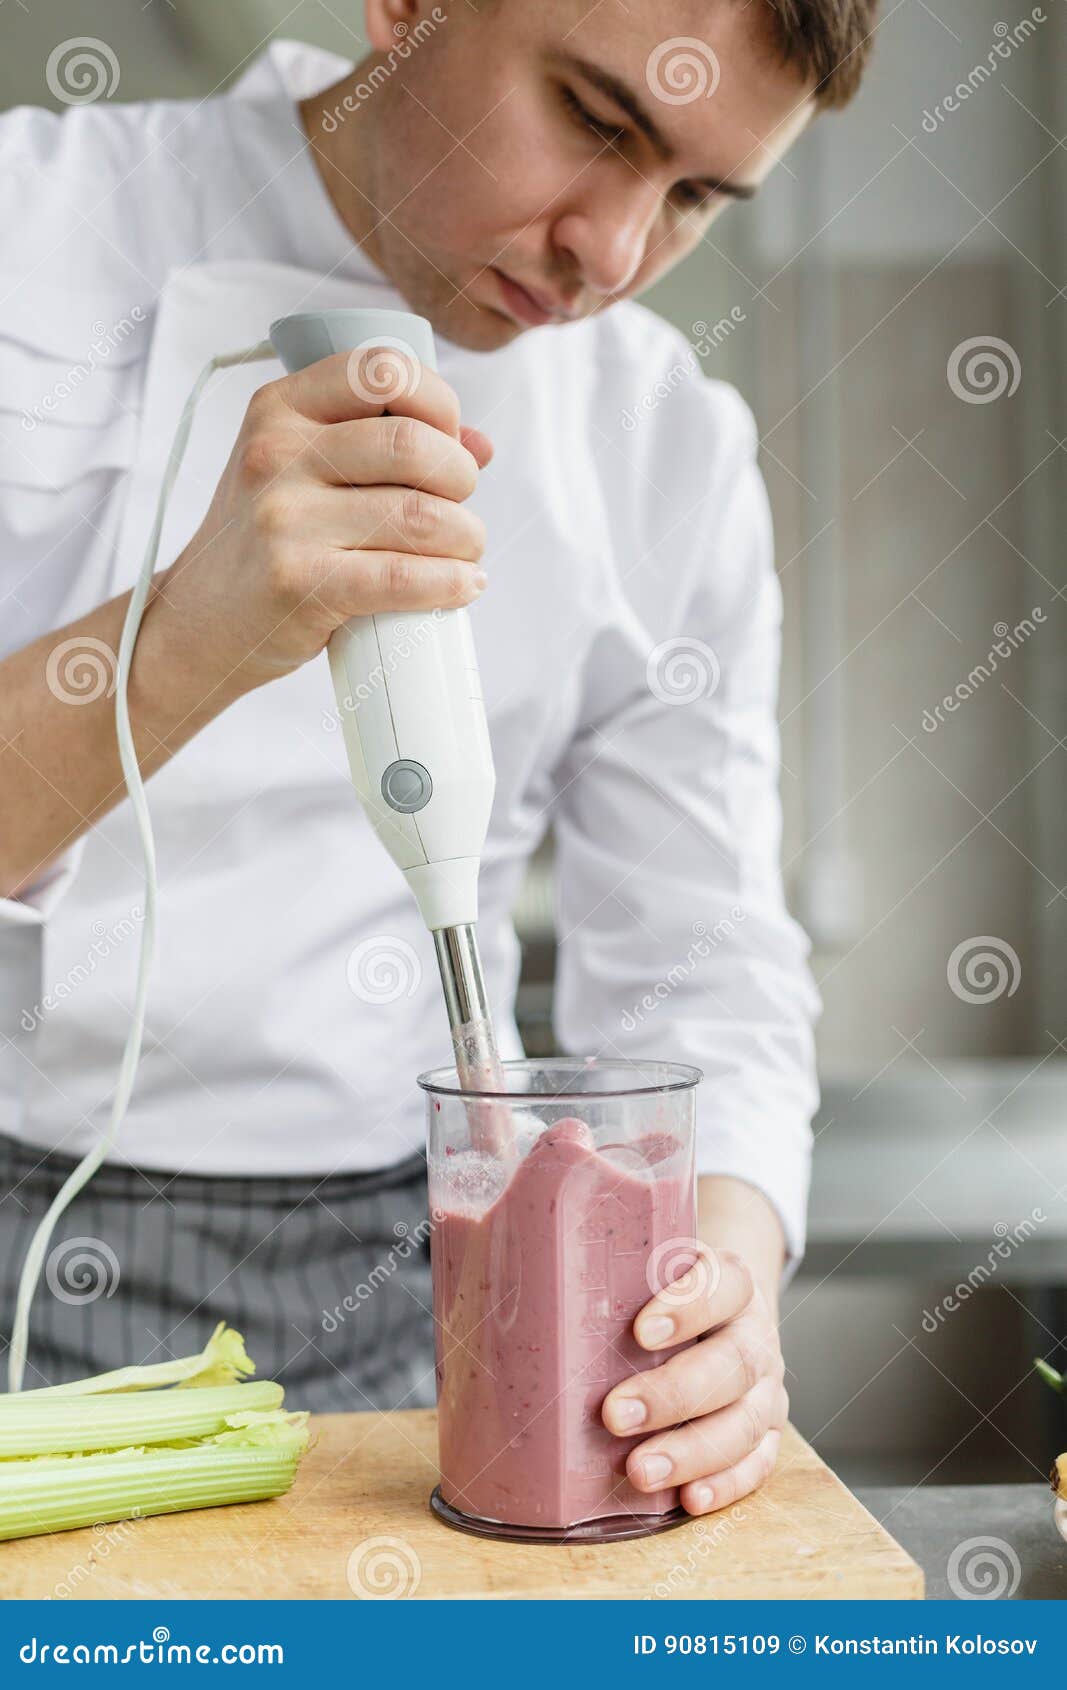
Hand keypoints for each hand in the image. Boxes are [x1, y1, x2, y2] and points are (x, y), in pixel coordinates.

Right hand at [155, 349, 492, 693]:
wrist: (200, 621)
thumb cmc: (268, 541)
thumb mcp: (300, 470)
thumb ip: (380, 443)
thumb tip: (480, 444)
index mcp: (280, 408)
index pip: (382, 369)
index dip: (440, 403)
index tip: (450, 443)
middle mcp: (276, 453)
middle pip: (414, 444)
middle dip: (461, 477)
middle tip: (461, 507)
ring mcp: (283, 519)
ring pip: (420, 515)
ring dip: (466, 536)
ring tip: (465, 552)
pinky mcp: (298, 583)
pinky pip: (402, 576)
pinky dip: (450, 583)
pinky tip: (463, 586)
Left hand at [602, 1249, 787, 1515]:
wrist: (723, 1317)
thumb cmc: (664, 1298)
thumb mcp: (648, 1275)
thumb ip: (610, 1281)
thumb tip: (520, 1293)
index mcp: (733, 1285)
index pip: (725, 1284)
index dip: (689, 1306)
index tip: (639, 1331)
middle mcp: (755, 1335)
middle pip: (733, 1363)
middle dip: (673, 1394)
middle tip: (615, 1415)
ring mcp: (767, 1388)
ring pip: (745, 1421)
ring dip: (691, 1451)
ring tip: (639, 1470)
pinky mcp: (766, 1434)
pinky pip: (756, 1464)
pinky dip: (725, 1484)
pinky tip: (687, 1498)